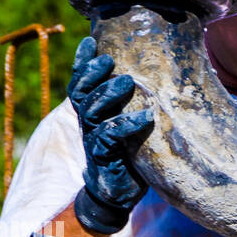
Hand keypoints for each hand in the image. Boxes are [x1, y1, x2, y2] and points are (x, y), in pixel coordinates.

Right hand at [67, 38, 152, 235]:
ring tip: (127, 81)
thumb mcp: (128, 126)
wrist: (117, 194)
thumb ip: (132, 104)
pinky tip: (146, 116)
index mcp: (91, 113)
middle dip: (92, 73)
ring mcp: (94, 140)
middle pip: (82, 92)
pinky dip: (128, 124)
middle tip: (108, 58)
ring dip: (108, 94)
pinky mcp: (104, 157)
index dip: (82, 63)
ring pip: (93, 111)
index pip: (80, 83)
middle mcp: (89, 124)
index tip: (90, 41)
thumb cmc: (128, 156)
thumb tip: (156, 77)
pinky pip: (110, 137)